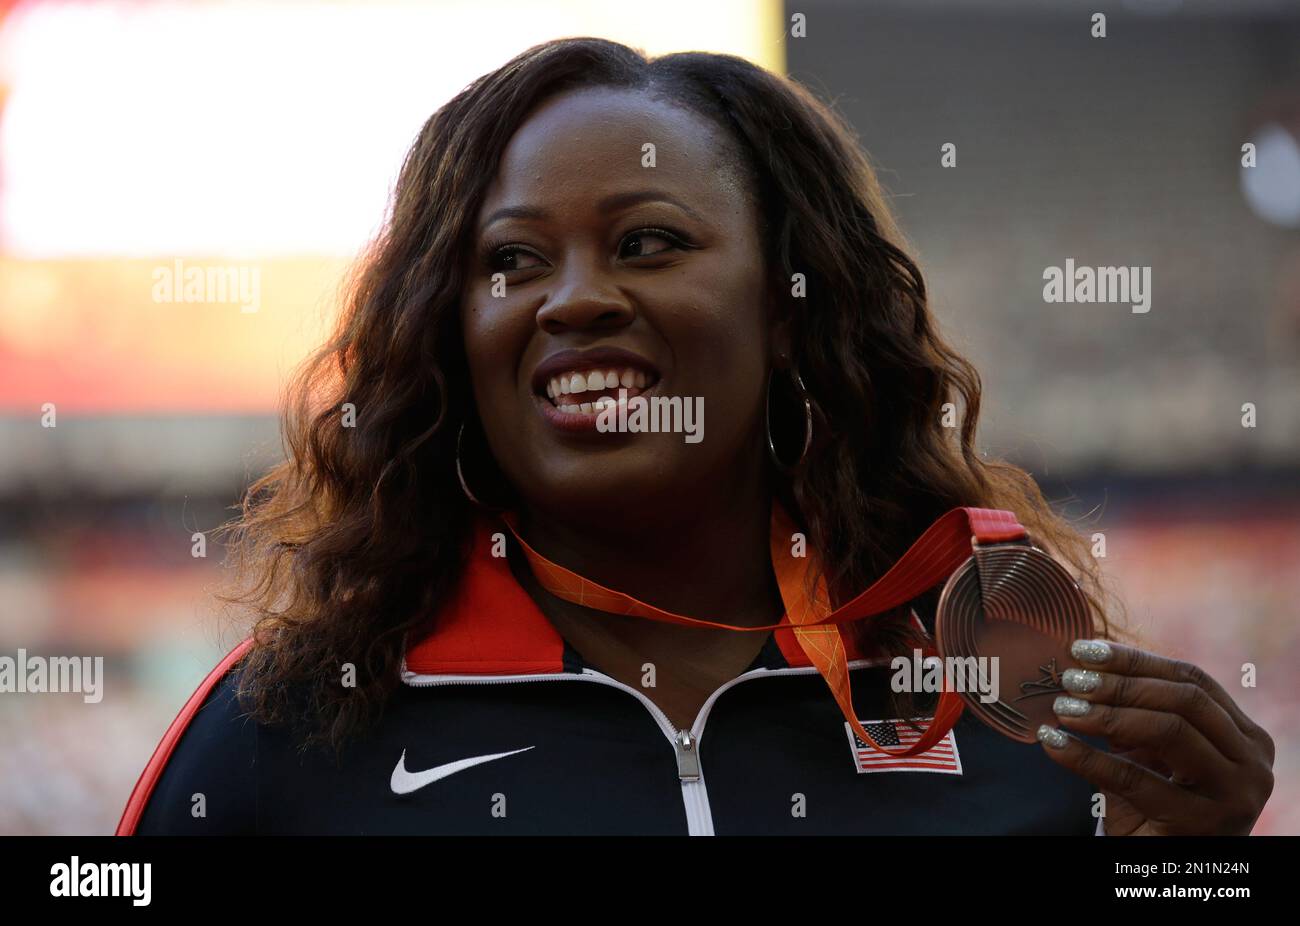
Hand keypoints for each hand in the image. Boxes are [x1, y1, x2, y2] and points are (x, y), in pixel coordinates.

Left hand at [1036, 639, 1274, 835]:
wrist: (1165, 867)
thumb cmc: (1157, 805)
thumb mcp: (1154, 754)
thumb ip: (1136, 712)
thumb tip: (1084, 663)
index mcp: (1244, 736)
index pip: (1192, 679)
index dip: (1136, 660)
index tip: (1083, 649)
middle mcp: (1251, 762)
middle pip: (1184, 699)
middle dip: (1121, 683)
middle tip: (1070, 680)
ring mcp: (1233, 794)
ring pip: (1169, 730)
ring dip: (1107, 714)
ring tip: (1063, 709)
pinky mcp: (1201, 825)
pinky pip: (1135, 779)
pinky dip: (1087, 757)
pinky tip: (1053, 743)